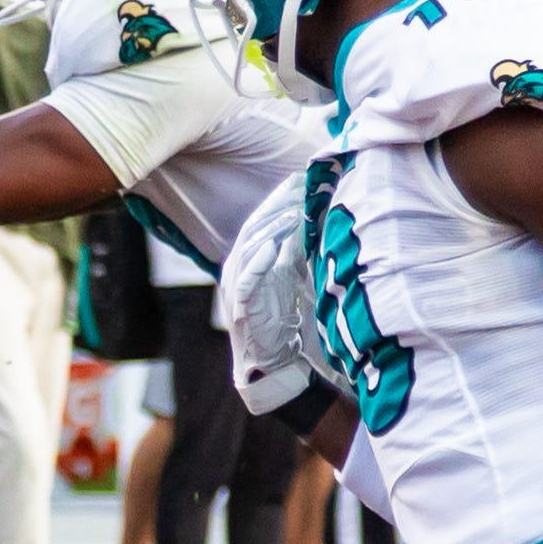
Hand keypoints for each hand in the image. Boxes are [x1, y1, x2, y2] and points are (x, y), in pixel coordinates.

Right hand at [220, 205, 320, 415]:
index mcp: (247, 262)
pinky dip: (257, 263)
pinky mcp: (241, 308)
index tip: (299, 180)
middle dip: (275, 206)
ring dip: (270, 228)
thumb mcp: (286, 278)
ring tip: (291, 210)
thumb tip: (306, 224)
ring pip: (249, 250)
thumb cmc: (278, 321)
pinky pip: (246, 281)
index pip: (261, 223)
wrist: (267, 363)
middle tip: (297, 185)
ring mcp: (236, 289)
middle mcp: (237, 271)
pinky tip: (271, 246)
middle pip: (254, 229)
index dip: (278, 201)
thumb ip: (290, 253)